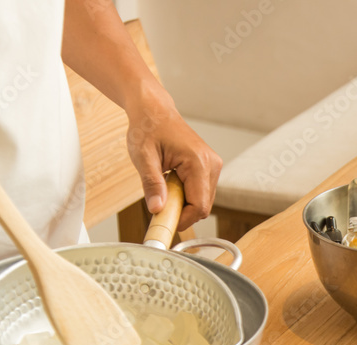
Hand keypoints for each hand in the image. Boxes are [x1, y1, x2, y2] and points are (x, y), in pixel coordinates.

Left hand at [125, 97, 221, 230]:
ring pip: (203, 201)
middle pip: (203, 207)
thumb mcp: (143, 157)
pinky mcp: (209, 168)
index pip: (199, 206)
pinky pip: (201, 193)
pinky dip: (185, 195)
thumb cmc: (148, 128)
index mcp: (199, 162)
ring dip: (183, 203)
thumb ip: (152, 184)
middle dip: (181, 211)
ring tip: (164, 186)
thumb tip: (157, 209)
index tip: (163, 221)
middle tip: (159, 201)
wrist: (154, 111)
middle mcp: (212, 164)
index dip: (182, 220)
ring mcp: (213, 166)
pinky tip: (172, 181)